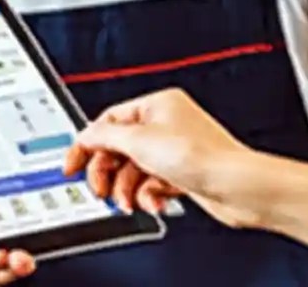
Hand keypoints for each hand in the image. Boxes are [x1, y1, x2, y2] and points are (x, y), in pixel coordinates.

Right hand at [62, 88, 257, 227]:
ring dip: (128, 189)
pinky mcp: (182, 174)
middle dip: (108, 172)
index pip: (109, 121)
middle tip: (101, 188)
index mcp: (157, 105)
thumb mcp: (139, 141)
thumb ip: (105, 137)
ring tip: (131, 200)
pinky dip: (148, 195)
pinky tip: (154, 202)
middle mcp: (166, 124)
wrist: (235, 186)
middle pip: (118, 148)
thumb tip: (85, 134)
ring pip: (133, 171)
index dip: (88, 143)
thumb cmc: (201, 155)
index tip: (72, 163)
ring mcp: (174, 150)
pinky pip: (152, 185)